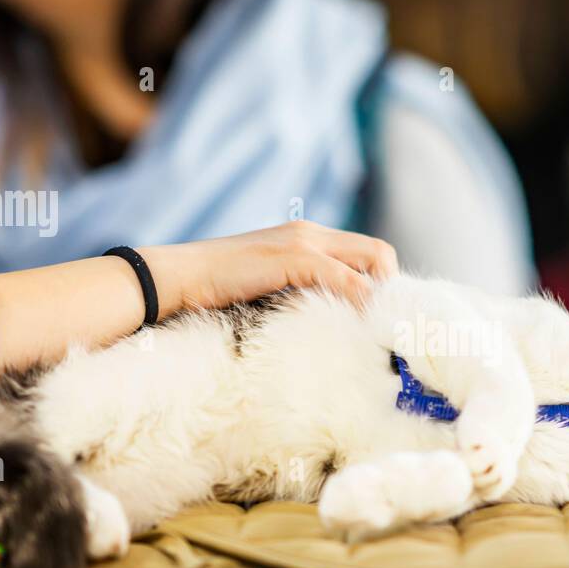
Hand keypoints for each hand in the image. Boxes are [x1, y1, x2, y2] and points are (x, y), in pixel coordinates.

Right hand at [154, 220, 398, 311]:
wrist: (177, 277)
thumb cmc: (216, 291)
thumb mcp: (270, 288)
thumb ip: (301, 294)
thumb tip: (332, 325)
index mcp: (308, 236)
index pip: (370, 253)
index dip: (383, 286)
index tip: (381, 320)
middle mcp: (311, 233)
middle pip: (380, 253)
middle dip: (391, 292)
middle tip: (384, 329)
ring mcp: (303, 242)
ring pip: (371, 262)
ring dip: (381, 300)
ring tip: (378, 333)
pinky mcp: (292, 257)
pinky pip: (345, 279)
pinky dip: (359, 303)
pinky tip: (357, 328)